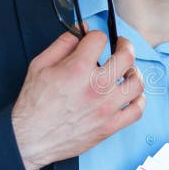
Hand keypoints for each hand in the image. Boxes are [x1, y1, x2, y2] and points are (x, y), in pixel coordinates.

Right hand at [11, 31, 144, 169]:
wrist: (30, 138)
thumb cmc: (34, 104)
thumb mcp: (40, 64)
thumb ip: (63, 44)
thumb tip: (81, 31)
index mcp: (78, 69)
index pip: (100, 39)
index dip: (96, 36)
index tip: (95, 40)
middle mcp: (96, 87)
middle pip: (127, 57)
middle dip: (124, 46)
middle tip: (121, 46)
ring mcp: (106, 107)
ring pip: (137, 83)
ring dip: (134, 73)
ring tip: (127, 72)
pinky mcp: (110, 126)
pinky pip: (137, 110)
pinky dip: (139, 100)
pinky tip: (132, 95)